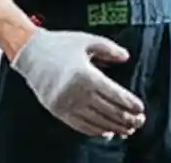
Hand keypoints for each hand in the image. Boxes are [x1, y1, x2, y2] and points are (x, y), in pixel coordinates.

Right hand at [10, 29, 146, 137]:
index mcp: (85, 75)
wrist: (30, 53)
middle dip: (126, 118)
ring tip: (127, 129)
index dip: (129, 103)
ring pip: (97, 121)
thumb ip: (108, 49)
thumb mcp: (86, 40)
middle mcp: (76, 92)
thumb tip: (125, 57)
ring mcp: (66, 104)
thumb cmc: (59, 45)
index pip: (114, 94)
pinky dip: (96, 131)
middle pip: (108, 111)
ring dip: (114, 127)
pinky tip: (106, 131)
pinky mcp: (58, 111)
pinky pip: (81, 126)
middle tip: (139, 121)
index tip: (140, 108)